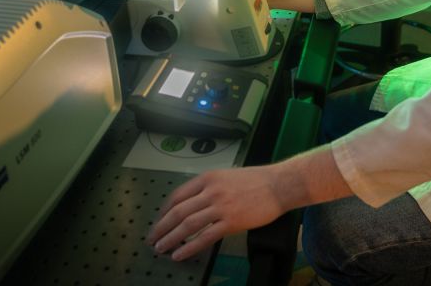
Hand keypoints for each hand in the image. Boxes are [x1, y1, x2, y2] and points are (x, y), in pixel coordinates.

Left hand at [146, 166, 286, 260]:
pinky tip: (179, 254)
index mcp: (208, 178)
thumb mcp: (226, 176)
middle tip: (152, 239)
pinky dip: (189, 247)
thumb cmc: (256, 181)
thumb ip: (209, 187)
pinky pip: (204, 237)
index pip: (177, 196)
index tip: (158, 221)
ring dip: (170, 238)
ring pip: (187, 225)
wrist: (279, 185)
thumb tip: (192, 203)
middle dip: (161, 227)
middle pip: (178, 211)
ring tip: (161, 248)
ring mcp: (220, 207)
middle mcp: (210, 191)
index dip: (164, 211)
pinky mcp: (231, 222)